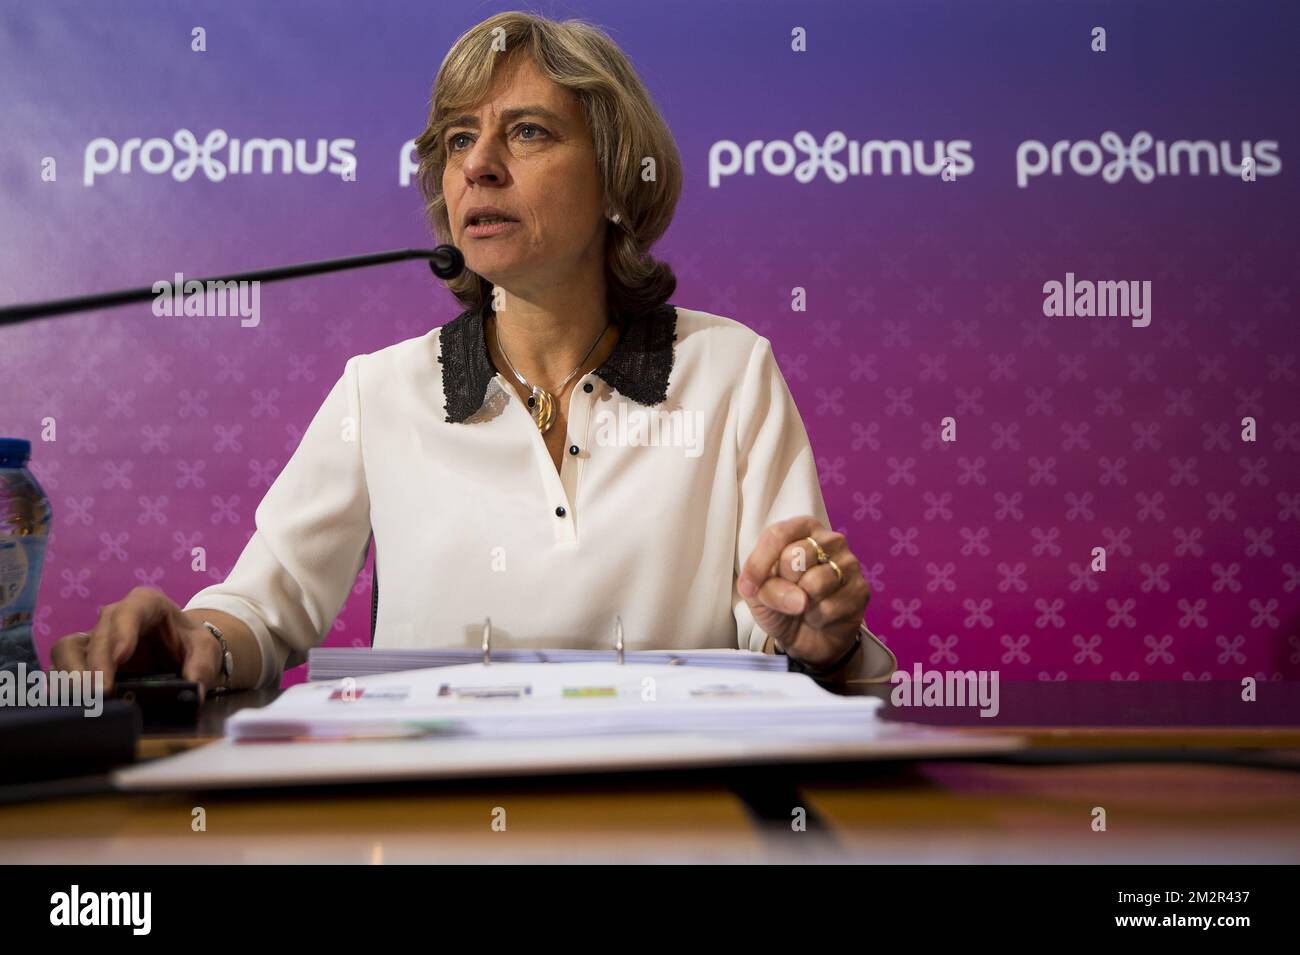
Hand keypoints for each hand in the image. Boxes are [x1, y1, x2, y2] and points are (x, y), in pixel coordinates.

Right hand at [49, 586, 221, 699]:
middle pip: (98, 635)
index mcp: (146, 604)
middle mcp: (114, 617)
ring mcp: (95, 638)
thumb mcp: (206, 649)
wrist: (179, 652)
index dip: (123, 631)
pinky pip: (63, 668)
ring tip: (86, 699)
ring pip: (69, 648)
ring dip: (72, 674)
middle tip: (103, 692)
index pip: (131, 610)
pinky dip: (65, 685)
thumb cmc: (190, 643)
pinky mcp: (83, 661)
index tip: (121, 656)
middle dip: (98, 664)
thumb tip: (194, 690)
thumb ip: (202, 666)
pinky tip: (75, 703)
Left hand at [737, 515, 870, 671]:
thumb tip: (798, 598)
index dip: (759, 564)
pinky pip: (829, 607)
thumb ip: (763, 586)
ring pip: (814, 583)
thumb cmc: (781, 603)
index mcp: (802, 528)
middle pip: (795, 557)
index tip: (749, 588)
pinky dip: (816, 618)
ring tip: (804, 605)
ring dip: (800, 605)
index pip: (777, 534)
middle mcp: (830, 540)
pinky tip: (820, 616)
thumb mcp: (758, 593)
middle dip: (782, 586)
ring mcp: (849, 563)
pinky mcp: (861, 590)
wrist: (806, 637)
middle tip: (787, 595)